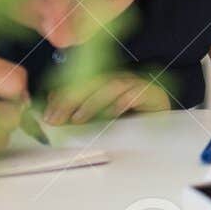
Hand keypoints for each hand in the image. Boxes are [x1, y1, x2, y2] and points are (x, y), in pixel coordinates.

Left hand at [43, 74, 169, 124]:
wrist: (163, 130)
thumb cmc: (129, 125)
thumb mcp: (98, 120)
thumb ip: (77, 110)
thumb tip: (51, 101)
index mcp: (106, 82)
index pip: (80, 83)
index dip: (62, 96)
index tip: (47, 116)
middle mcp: (120, 80)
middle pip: (93, 82)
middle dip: (71, 99)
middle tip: (56, 119)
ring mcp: (137, 85)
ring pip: (112, 86)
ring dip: (92, 102)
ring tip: (77, 119)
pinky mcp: (153, 94)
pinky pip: (135, 94)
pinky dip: (122, 103)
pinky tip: (111, 114)